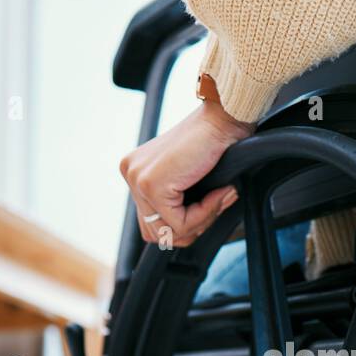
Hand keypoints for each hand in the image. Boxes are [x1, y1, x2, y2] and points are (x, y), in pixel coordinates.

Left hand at [119, 101, 252, 247]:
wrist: (224, 119)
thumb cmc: (214, 143)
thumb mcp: (187, 179)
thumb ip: (176, 203)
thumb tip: (178, 236)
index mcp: (135, 171)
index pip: (150, 223)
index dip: (181, 225)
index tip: (208, 205)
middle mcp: (131, 173)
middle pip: (155, 231)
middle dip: (190, 227)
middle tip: (216, 205)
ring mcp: (138, 179)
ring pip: (168, 230)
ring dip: (199, 222)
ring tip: (218, 198)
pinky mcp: (152, 185)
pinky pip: (180, 222)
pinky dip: (205, 213)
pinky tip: (218, 192)